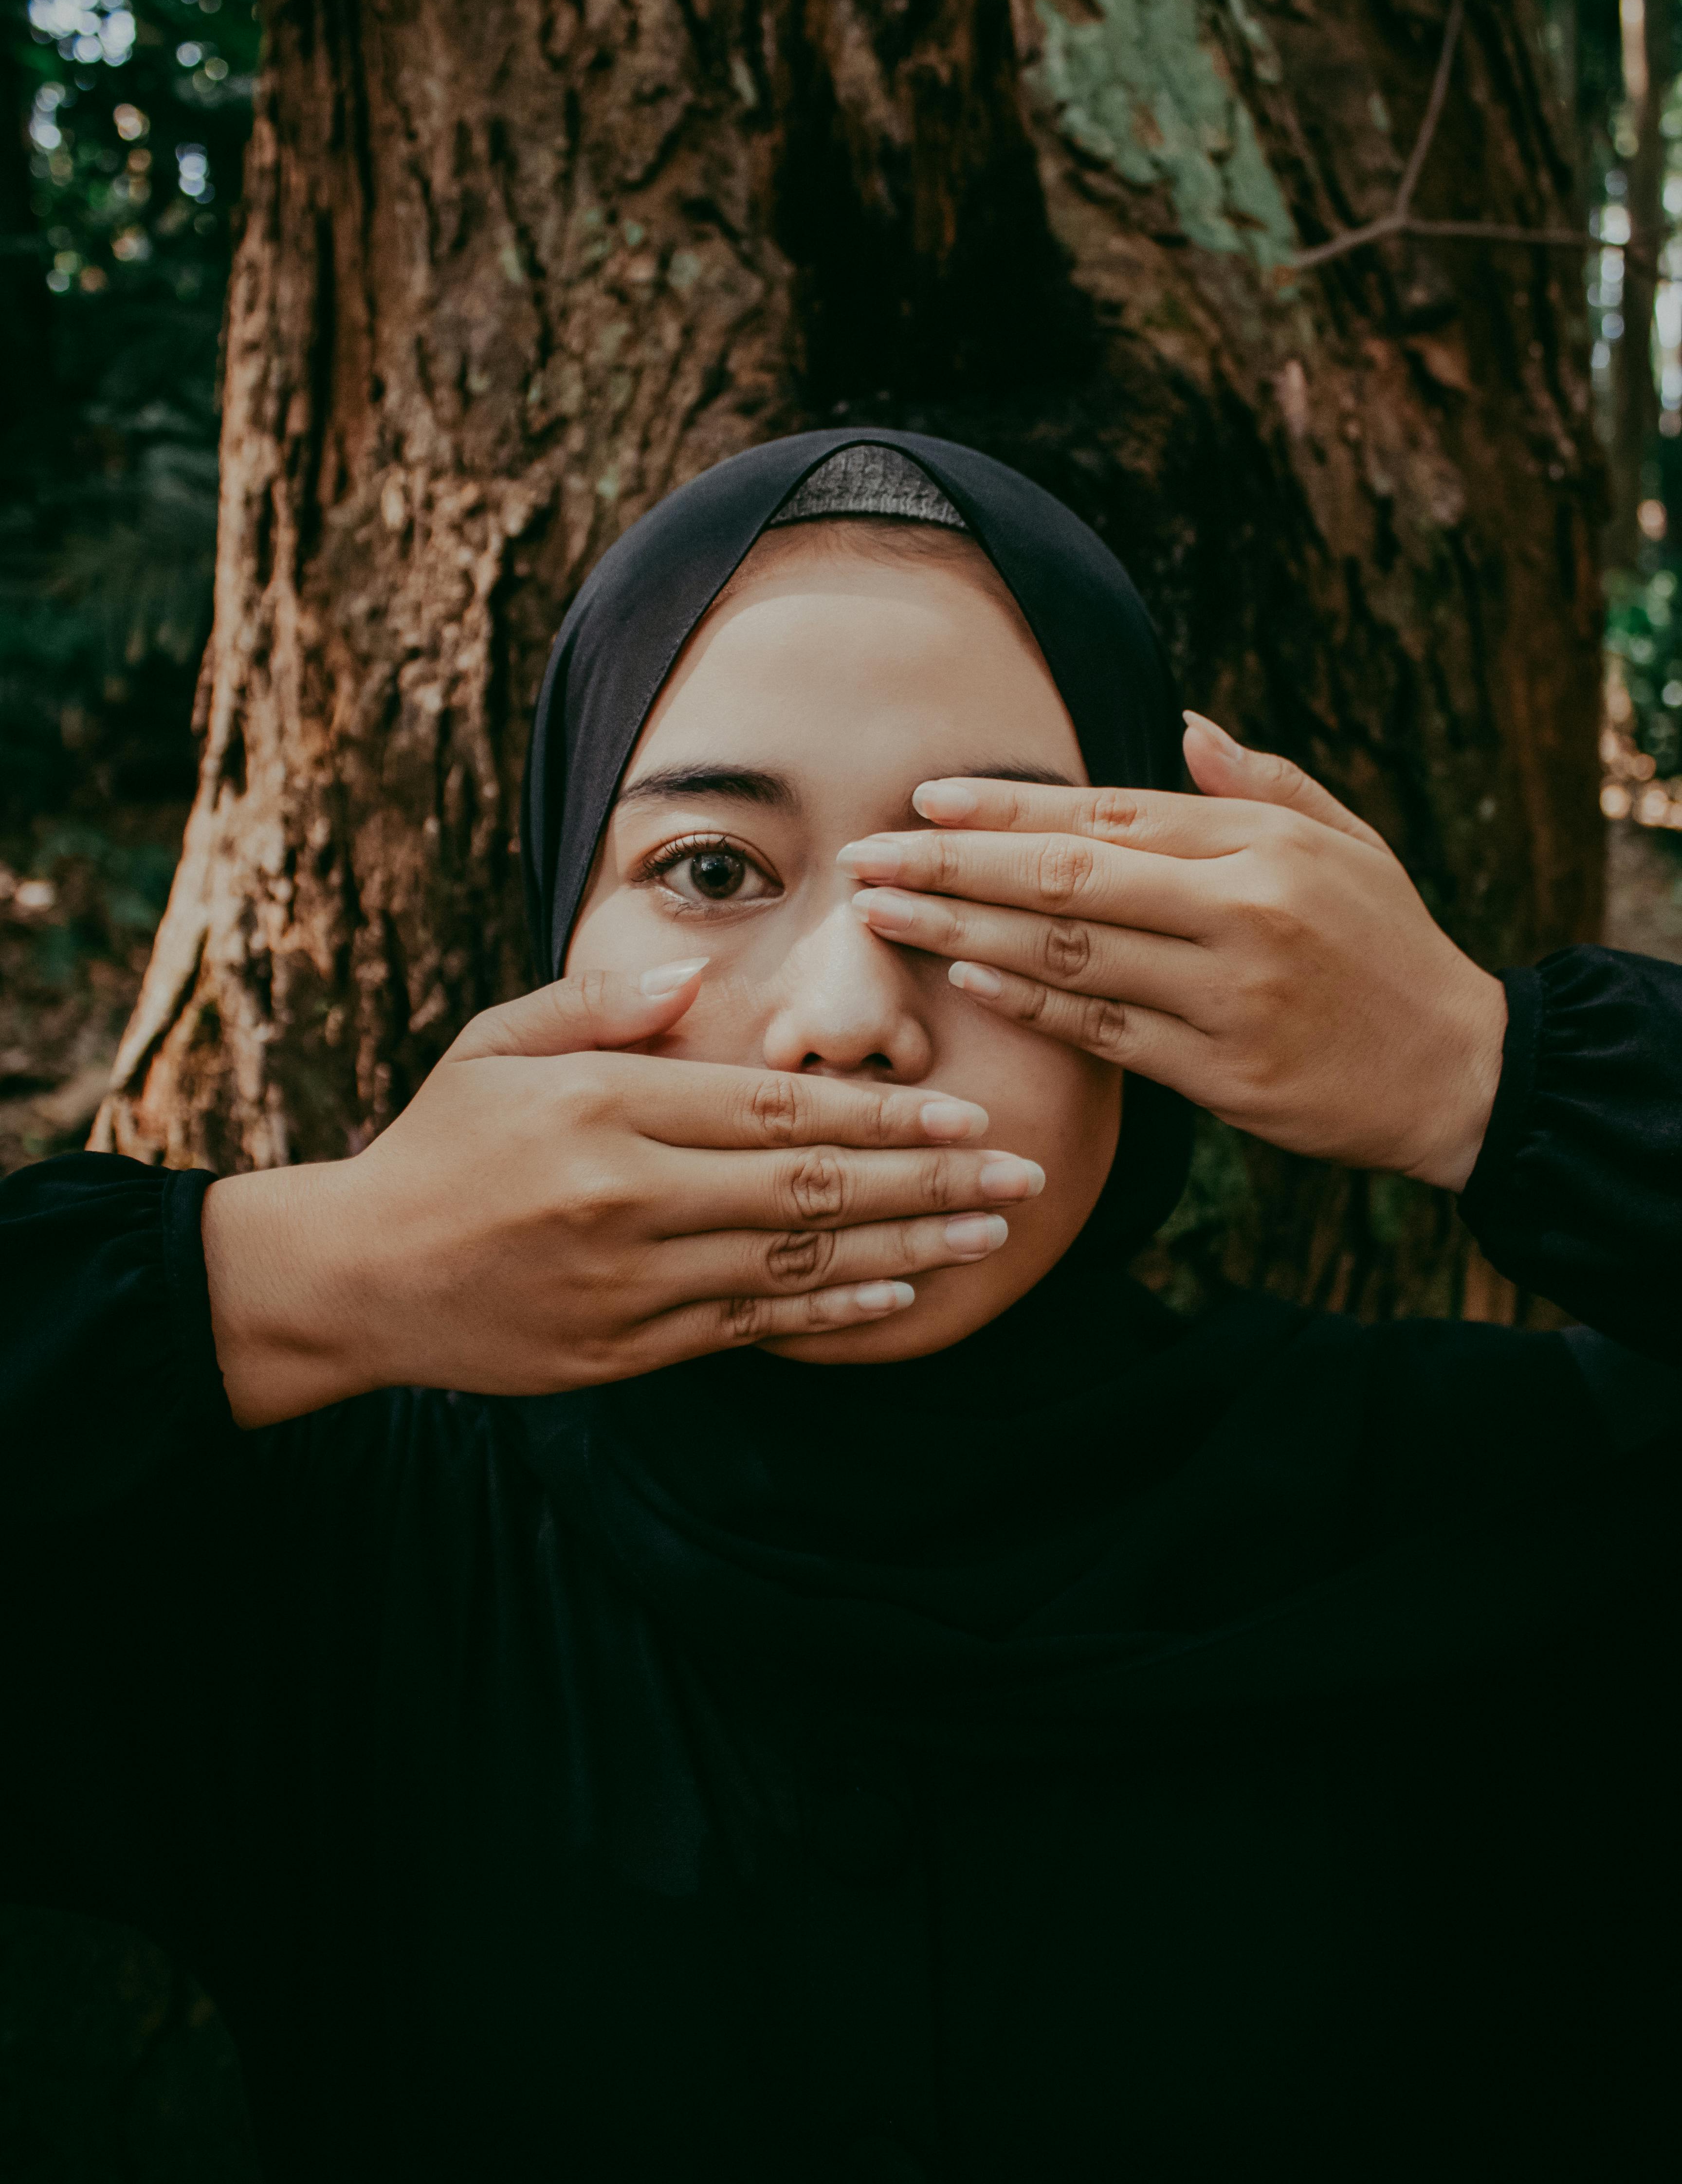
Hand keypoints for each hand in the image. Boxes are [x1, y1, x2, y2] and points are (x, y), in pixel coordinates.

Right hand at [203, 962, 1043, 1426]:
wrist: (357, 1274)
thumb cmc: (439, 1142)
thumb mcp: (495, 1044)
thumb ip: (597, 1008)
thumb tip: (690, 986)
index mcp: (601, 1108)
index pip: (772, 1109)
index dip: (877, 1114)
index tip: (961, 1110)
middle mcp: (623, 1196)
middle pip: (807, 1189)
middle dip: (926, 1181)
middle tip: (1019, 1173)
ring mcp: (626, 1283)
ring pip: (795, 1264)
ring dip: (906, 1248)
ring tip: (989, 1231)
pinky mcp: (622, 1349)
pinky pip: (751, 1327)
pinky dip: (832, 1311)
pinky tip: (900, 1293)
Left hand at [837, 712, 1506, 1192]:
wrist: (1459, 1068)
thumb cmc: (1388, 944)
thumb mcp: (1344, 841)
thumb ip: (1258, 781)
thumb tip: (1184, 725)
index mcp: (1258, 845)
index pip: (1104, 815)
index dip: (1006, 808)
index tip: (925, 800)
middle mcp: (1240, 911)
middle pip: (1067, 878)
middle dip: (954, 864)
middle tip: (867, 856)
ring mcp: (1230, 996)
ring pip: (1070, 956)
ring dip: (965, 932)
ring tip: (885, 914)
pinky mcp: (1225, 1075)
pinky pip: (1103, 1032)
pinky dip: (1028, 1003)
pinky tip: (965, 977)